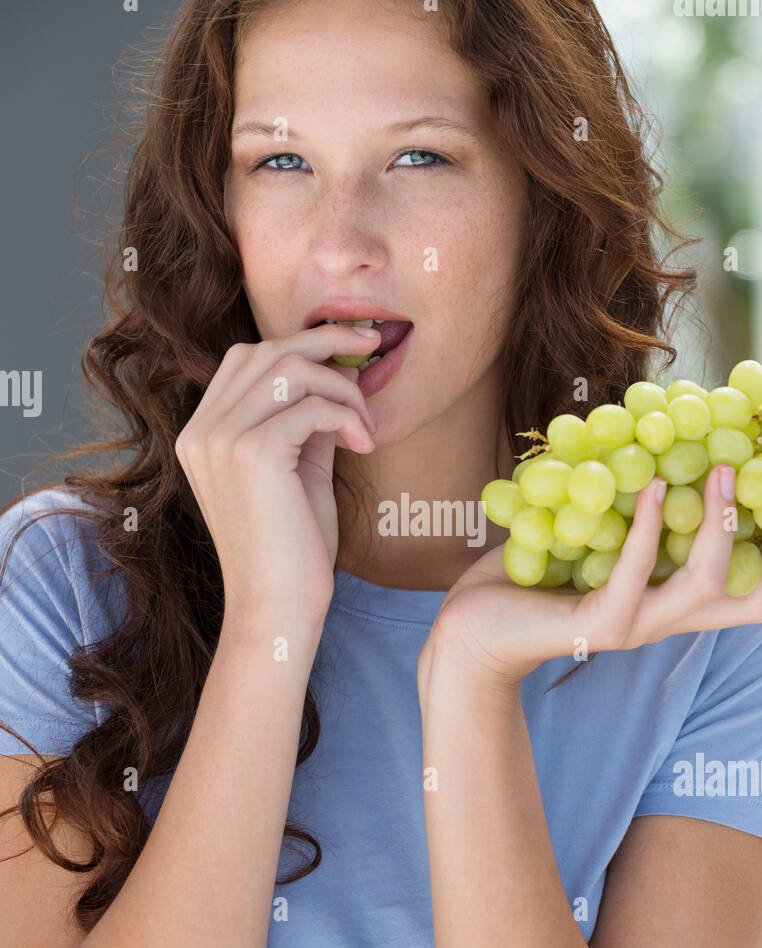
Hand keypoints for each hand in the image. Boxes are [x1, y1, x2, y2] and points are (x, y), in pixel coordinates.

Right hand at [175, 323, 379, 626]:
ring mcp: (219, 438)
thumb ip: (309, 421)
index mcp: (201, 433)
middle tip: (374, 347)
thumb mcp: (300, 470)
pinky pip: (313, 406)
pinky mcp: (251, 453)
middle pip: (267, 351)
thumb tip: (341, 373)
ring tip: (366, 428)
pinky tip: (364, 446)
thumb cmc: (292, 548)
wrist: (278, 606)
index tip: (349, 350)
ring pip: (292, 370)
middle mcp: (201, 430)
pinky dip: (348, 417)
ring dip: (343, 388)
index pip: (248, 359)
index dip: (301, 344)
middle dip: (327, 342)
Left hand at [418, 465, 761, 688]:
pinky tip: (655, 485)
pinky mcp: (597, 626)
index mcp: (666, 603)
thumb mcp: (588, 533)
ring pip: (704, 587)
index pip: (748, 591)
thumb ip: (624, 504)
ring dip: (718, 525)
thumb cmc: (528, 579)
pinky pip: (637, 574)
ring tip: (720, 470)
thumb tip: (651, 439)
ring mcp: (633, 627)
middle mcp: (661, 620)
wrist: (469, 631)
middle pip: (748, 598)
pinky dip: (651, 528)